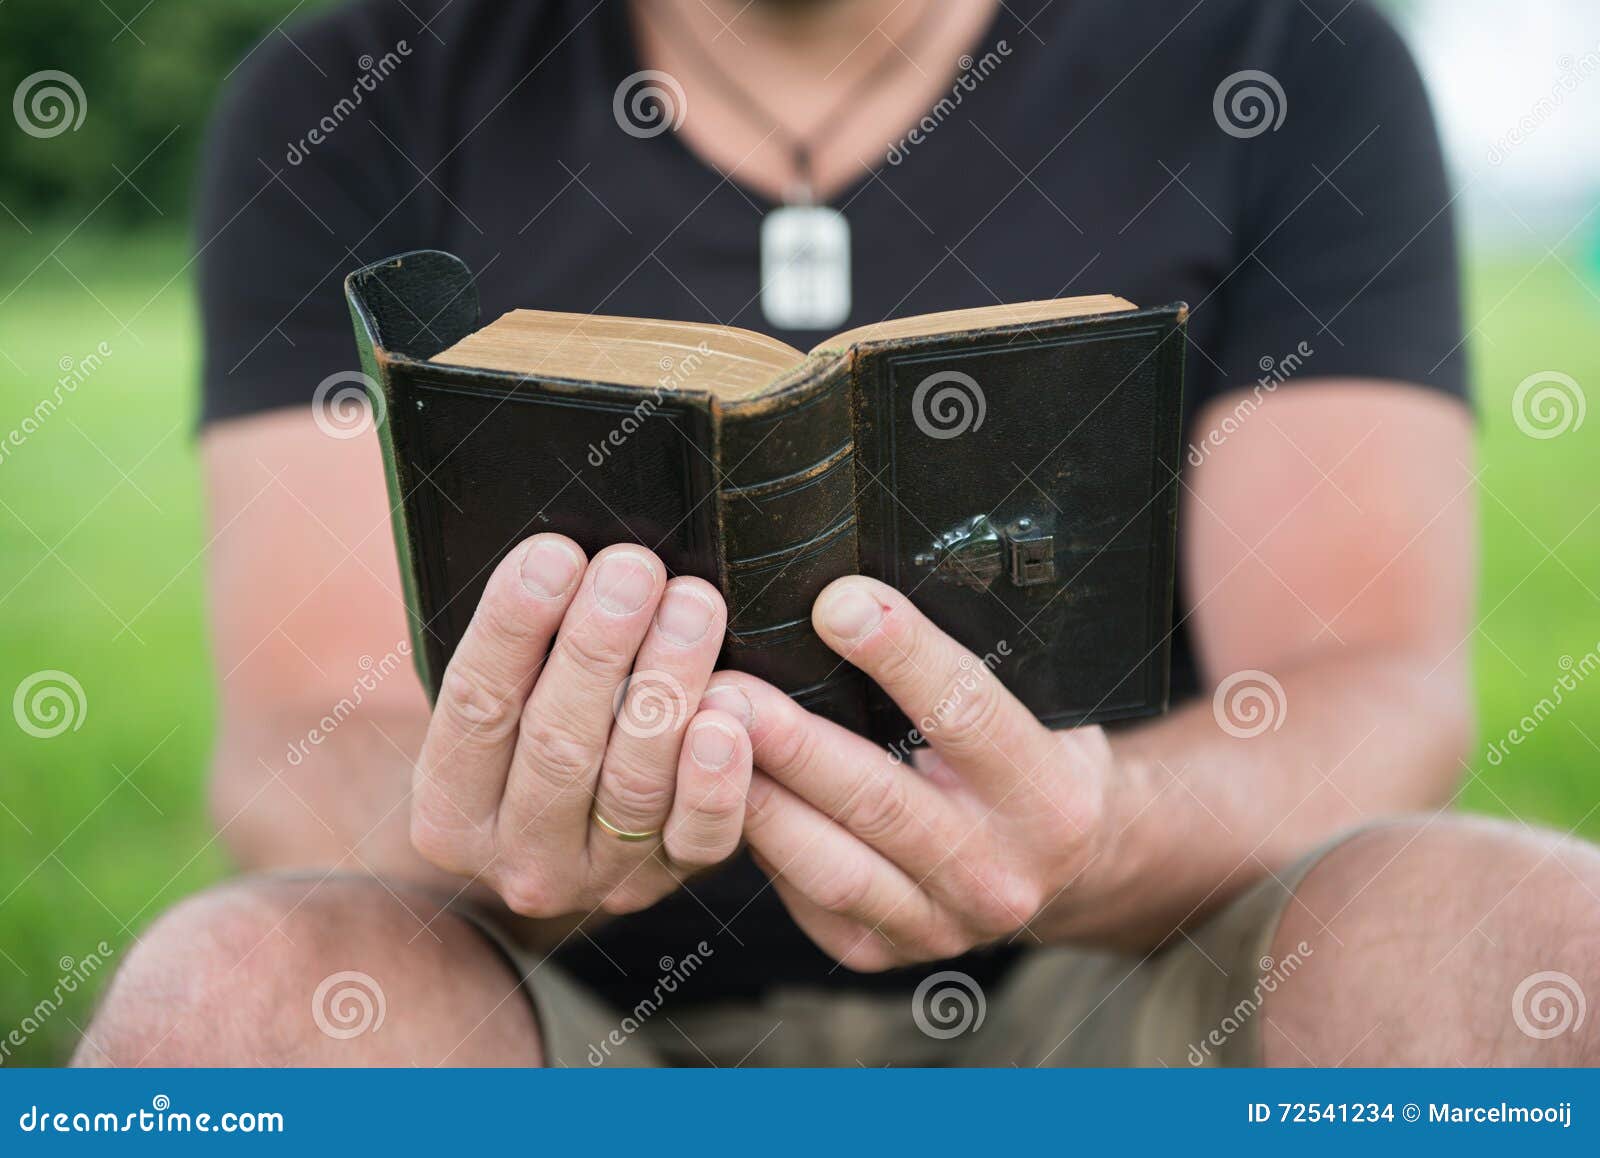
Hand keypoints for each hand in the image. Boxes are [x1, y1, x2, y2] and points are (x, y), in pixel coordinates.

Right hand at [410, 535, 751, 916]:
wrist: (565, 837)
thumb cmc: (529, 734)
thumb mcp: (499, 699)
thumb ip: (519, 647)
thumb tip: (563, 554)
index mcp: (449, 813)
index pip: (475, 707)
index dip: (513, 626)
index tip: (555, 554)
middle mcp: (518, 860)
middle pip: (557, 744)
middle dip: (598, 646)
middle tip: (633, 569)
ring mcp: (600, 881)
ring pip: (634, 782)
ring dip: (668, 683)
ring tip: (692, 606)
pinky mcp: (675, 880)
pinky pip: (700, 836)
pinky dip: (717, 778)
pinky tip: (731, 715)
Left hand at [709, 576, 1114, 970]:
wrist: (1062, 869)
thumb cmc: (1026, 756)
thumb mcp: (1033, 705)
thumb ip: (960, 669)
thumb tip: (855, 591)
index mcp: (1051, 798)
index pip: (967, 712)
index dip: (901, 655)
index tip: (836, 604)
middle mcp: (1001, 876)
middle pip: (881, 800)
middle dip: (795, 741)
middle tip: (726, 685)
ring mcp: (939, 925)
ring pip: (829, 865)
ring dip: (756, 797)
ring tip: (699, 737)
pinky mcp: (879, 952)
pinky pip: (805, 896)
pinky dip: (758, 840)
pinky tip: (714, 791)